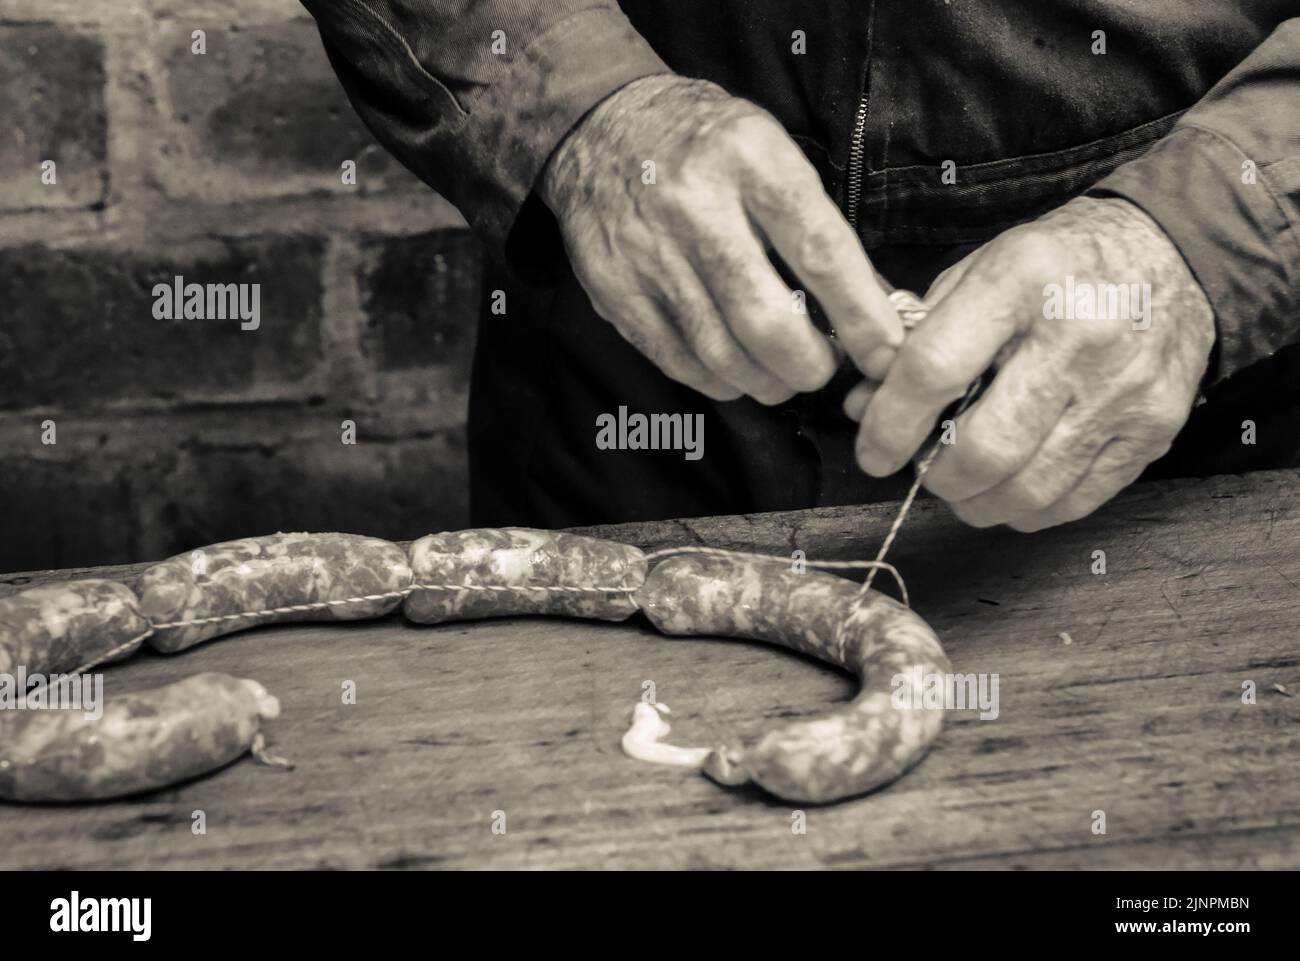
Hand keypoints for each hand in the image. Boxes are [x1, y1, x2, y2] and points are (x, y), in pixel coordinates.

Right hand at [539, 75, 902, 404]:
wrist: (600, 129)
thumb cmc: (705, 145)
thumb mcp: (771, 150)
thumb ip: (816, 224)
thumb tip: (872, 306)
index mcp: (750, 160)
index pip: (819, 252)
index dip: (860, 316)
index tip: (885, 353)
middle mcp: (695, 207)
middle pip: (766, 320)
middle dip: (810, 364)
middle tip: (825, 367)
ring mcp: (649, 256)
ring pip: (723, 355)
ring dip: (768, 381)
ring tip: (785, 373)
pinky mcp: (617, 292)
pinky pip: (680, 362)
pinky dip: (720, 380)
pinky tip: (736, 368)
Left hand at [846, 196, 1214, 530]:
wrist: (1173, 254)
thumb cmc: (1057, 265)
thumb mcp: (980, 270)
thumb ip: (917, 338)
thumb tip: (863, 407)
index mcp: (1020, 279)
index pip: (934, 370)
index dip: (890, 424)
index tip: (873, 452)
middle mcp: (1079, 335)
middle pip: (983, 447)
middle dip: (935, 475)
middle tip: (923, 469)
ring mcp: (1122, 390)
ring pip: (1027, 490)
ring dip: (976, 501)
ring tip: (962, 482)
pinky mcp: (1153, 431)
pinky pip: (1073, 502)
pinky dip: (1025, 509)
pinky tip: (1009, 487)